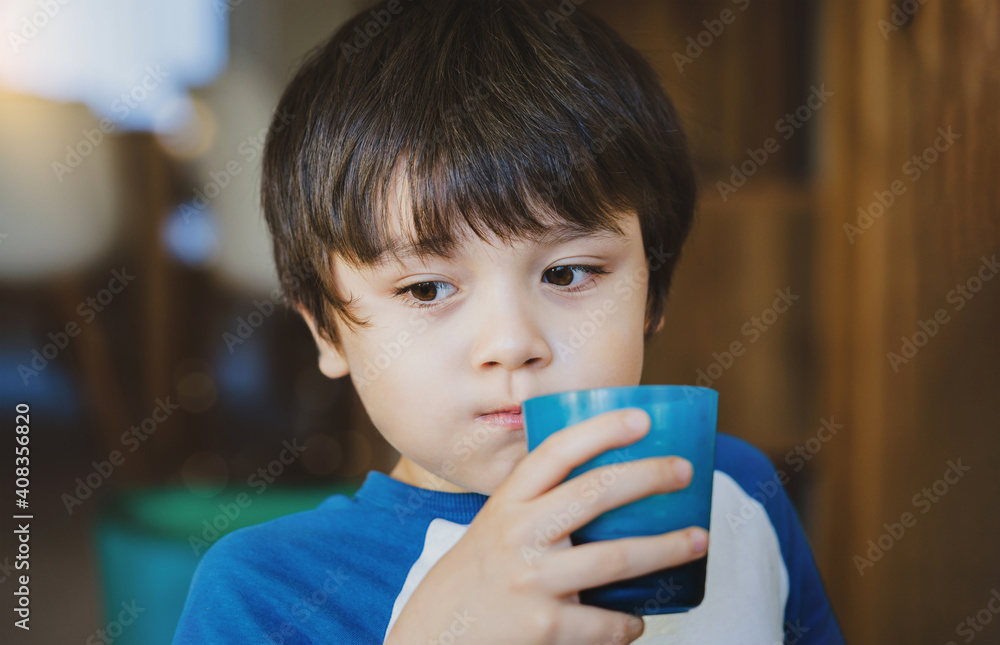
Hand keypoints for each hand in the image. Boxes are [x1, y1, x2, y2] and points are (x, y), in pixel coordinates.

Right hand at [384, 408, 708, 644]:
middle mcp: (517, 534)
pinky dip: (628, 622)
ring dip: (665, 548)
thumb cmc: (478, 574)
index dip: (600, 430)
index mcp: (506, 503)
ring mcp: (531, 581)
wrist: (435, 636)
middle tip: (685, 471)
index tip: (642, 419)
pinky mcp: (543, 628)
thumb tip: (612, 484)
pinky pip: (605, 623)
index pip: (555, 452)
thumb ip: (538, 505)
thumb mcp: (495, 526)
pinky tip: (637, 619)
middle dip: (648, 477)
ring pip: (614, 559)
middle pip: (594, 493)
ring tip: (698, 540)